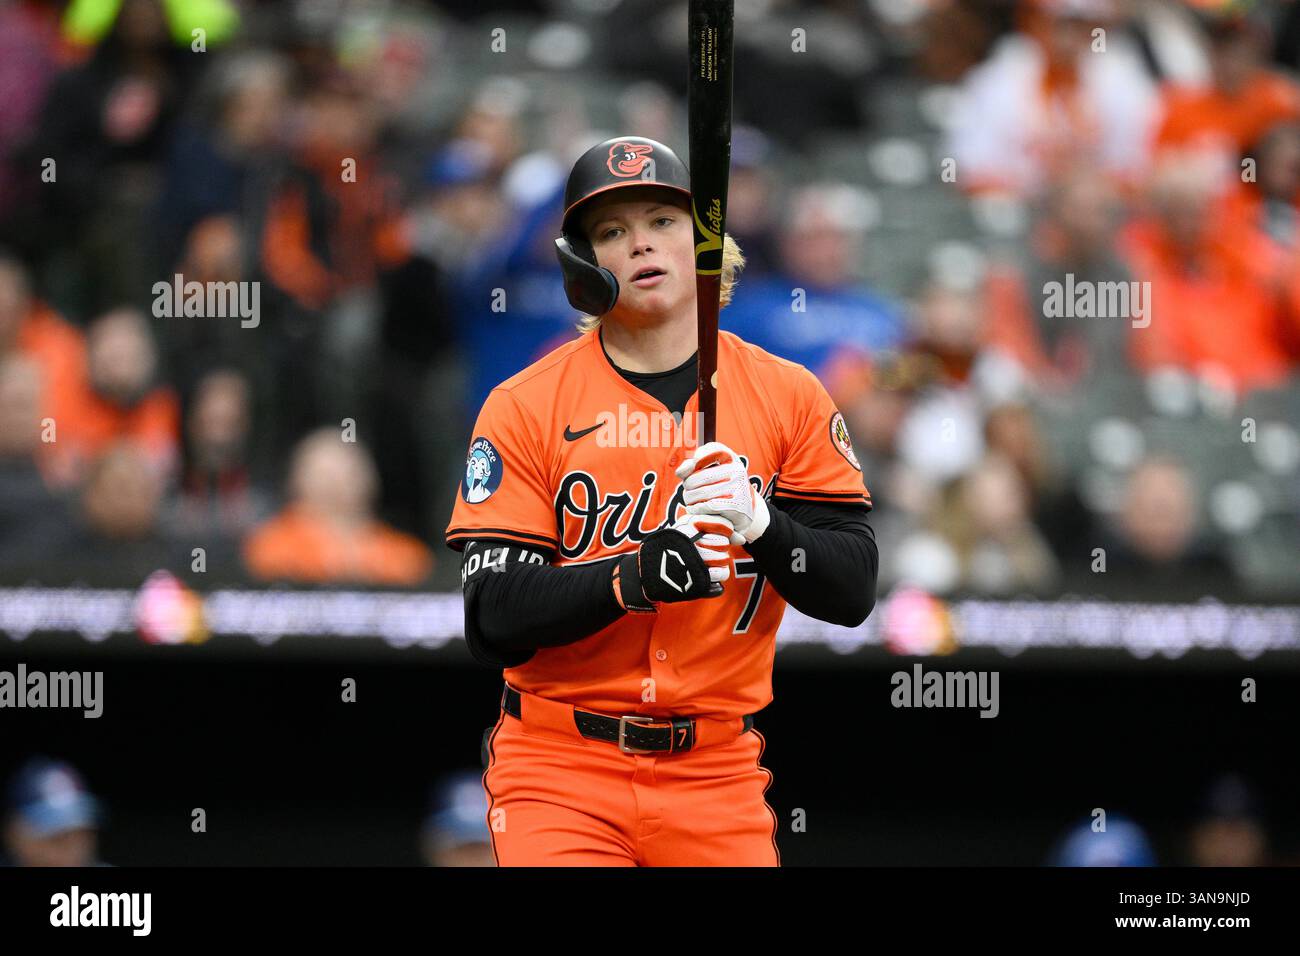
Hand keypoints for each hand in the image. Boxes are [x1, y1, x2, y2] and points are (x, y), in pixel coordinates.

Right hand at [613, 513, 736, 611]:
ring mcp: (693, 562)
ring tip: (706, 565)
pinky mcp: (696, 580)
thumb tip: (741, 538)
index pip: (722, 525)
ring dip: (719, 566)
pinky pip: (720, 577)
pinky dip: (717, 578)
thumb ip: (713, 529)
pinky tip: (705, 576)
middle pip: (723, 545)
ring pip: (723, 562)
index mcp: (688, 524)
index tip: (720, 536)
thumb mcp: (684, 530)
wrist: (645, 574)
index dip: (725, 532)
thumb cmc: (669, 549)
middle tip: (708, 553)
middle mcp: (691, 542)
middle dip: (720, 550)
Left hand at [674, 441, 769, 544]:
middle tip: (688, 492)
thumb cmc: (722, 487)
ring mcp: (739, 487)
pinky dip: (697, 509)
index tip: (693, 466)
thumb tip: (680, 472)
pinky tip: (695, 509)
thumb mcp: (711, 472)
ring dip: (690, 500)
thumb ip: (692, 467)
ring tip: (691, 502)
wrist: (745, 509)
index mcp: (731, 459)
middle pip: (698, 477)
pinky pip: (708, 506)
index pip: (714, 449)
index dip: (699, 456)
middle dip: (687, 486)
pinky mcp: (738, 505)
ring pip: (701, 493)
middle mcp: (737, 470)